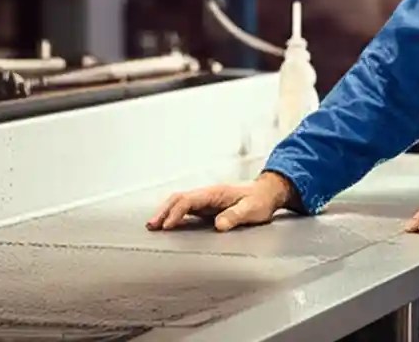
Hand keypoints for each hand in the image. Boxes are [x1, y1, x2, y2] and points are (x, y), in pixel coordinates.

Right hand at [146, 172, 293, 232]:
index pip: (189, 200)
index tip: (168, 226)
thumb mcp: (252, 209)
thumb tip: (219, 225)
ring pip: (179, 202)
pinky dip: (173, 216)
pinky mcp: (207, 207)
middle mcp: (207, 194)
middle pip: (178, 198)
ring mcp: (206, 200)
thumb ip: (236, 216)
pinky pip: (185, 209)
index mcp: (215, 192)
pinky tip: (167, 226)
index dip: (176, 213)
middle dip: (163, 211)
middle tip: (151, 226)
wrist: (268, 193)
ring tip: (152, 226)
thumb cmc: (260, 200)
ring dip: (165, 212)